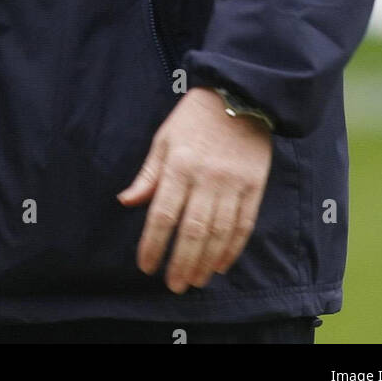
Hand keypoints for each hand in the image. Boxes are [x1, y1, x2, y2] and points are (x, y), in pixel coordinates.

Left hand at [116, 86, 272, 291]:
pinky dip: (232, 249)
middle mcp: (206, 178)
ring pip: (219, 234)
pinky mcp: (255, 186)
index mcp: (179, 165)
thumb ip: (148, 175)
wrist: (239, 94)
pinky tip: (220, 265)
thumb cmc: (194, 118)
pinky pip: (243, 225)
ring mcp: (233, 184)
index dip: (153, 245)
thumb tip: (126, 202)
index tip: (146, 266)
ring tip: (194, 281)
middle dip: (181, 263)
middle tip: (173, 286)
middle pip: (192, 231)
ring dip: (205, 262)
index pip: (162, 214)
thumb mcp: (163, 139)